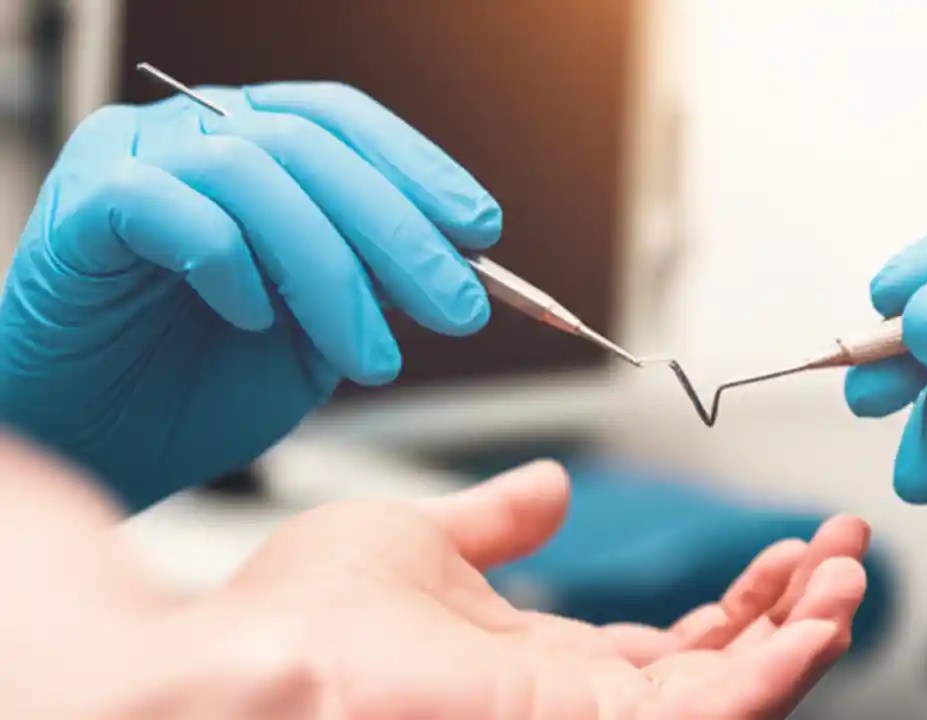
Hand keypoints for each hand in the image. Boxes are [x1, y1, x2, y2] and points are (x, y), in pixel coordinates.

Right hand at [0, 83, 500, 506]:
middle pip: (312, 146)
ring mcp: (133, 160)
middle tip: (460, 311)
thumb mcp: (316, 340)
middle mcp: (194, 136)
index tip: (482, 231)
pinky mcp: (81, 207)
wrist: (93, 445)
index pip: (344, 124)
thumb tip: (454, 264)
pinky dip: (230, 262)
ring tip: (373, 359)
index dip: (420, 168)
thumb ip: (371, 291)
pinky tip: (255, 320)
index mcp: (253, 151)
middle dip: (400, 234)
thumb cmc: (196, 387)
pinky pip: (169, 207)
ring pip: (254, 173)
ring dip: (332, 272)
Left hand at [0, 437, 867, 718]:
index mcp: (540, 664)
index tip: (779, 546)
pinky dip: (786, 664)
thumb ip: (496, 523)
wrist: (265, 665)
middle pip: (720, 670)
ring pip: (739, 695)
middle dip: (788, 610)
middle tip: (840, 550)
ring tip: (851, 572)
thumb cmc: (309, 616)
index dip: (735, 600)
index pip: (671, 646)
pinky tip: (826, 611)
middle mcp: (579, 704)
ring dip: (805, 633)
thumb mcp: (422, 542)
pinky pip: (726, 711)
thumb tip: (546, 489)